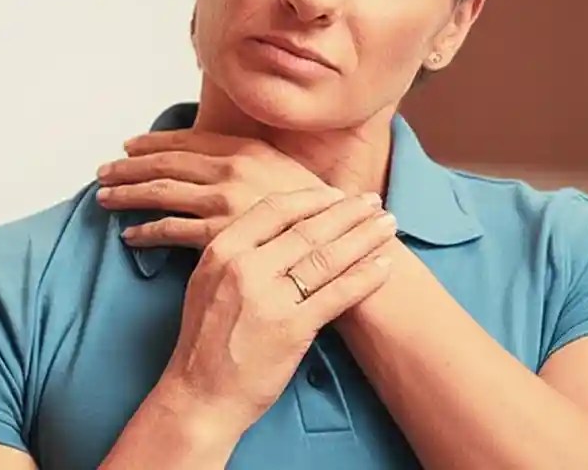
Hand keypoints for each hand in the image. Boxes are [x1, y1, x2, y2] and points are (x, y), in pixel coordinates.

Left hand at [96, 130, 325, 247]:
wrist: (347, 247)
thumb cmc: (325, 217)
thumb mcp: (290, 178)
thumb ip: (258, 170)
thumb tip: (231, 167)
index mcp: (249, 149)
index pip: (188, 140)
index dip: (155, 143)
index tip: (131, 146)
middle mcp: (234, 169)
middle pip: (167, 163)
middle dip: (130, 166)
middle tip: (104, 172)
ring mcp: (226, 201)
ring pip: (162, 193)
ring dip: (129, 194)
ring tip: (104, 199)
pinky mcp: (220, 235)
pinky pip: (172, 231)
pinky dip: (146, 233)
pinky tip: (130, 237)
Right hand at [157, 187, 397, 435]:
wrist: (200, 394)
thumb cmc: (206, 339)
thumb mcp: (207, 281)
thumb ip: (239, 252)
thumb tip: (284, 226)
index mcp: (221, 250)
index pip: (274, 209)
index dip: (312, 198)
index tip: (337, 194)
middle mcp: (244, 267)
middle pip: (307, 229)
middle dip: (348, 212)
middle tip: (374, 201)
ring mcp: (268, 297)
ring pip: (326, 257)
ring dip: (363, 238)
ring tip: (388, 226)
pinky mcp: (292, 328)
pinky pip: (337, 294)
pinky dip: (365, 278)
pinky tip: (384, 267)